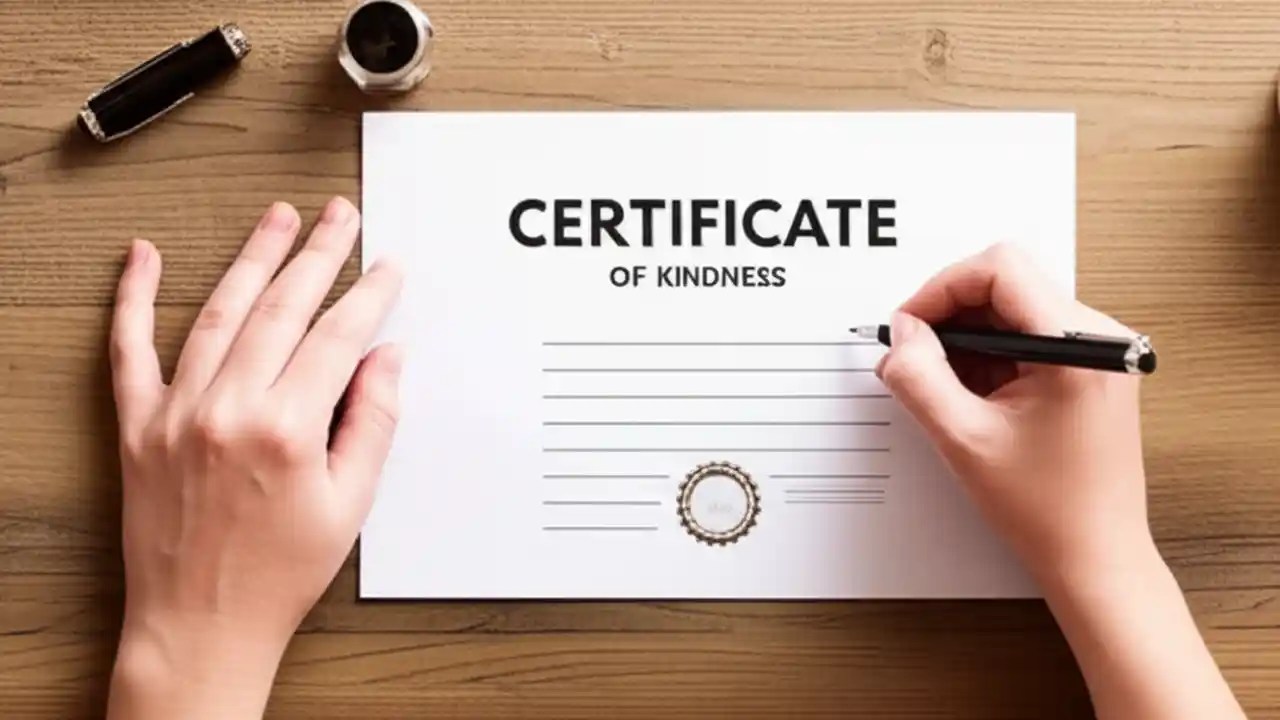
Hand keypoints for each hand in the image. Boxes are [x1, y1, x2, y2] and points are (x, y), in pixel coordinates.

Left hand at [107, 198, 402, 719]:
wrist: (200, 625)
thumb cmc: (277, 575)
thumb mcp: (349, 504)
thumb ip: (373, 423)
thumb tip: (385, 360)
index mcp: (286, 430)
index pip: (338, 338)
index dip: (369, 295)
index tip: (387, 267)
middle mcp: (227, 410)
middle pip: (282, 309)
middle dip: (317, 254)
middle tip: (339, 215)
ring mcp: (176, 413)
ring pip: (219, 314)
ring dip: (251, 259)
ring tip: (277, 219)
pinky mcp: (137, 427)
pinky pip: (130, 350)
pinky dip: (134, 300)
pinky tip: (144, 259)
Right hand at [875, 243, 1150, 587]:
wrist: (1095, 554)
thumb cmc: (1048, 509)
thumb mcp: (964, 439)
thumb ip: (921, 378)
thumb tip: (902, 334)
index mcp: (1078, 346)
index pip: (1000, 269)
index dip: (941, 288)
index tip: (910, 325)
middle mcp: (1097, 337)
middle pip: (1005, 282)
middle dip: (949, 314)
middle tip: (914, 357)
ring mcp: (1095, 351)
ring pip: (1011, 308)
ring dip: (965, 338)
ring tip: (943, 388)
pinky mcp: (1087, 367)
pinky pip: (1024, 335)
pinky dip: (986, 355)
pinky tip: (970, 396)